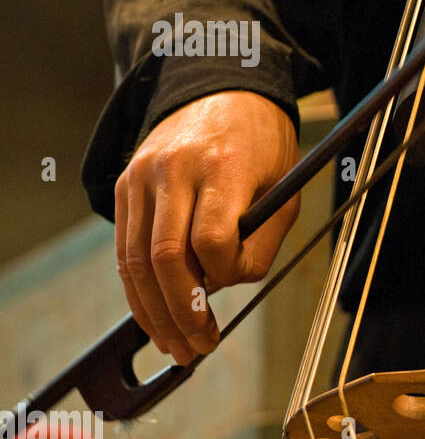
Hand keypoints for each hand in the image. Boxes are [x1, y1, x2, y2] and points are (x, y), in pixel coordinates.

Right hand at [114, 91, 299, 363]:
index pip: (211, 239)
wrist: (225, 89)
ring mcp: (143, 176)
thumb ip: (260, 241)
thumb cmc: (264, 146)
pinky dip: (137, 287)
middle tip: (197, 348)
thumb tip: (225, 286)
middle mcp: (175, 170)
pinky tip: (154, 314)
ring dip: (153, 311)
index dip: (222, 275)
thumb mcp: (285, 189)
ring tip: (175, 344)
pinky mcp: (125, 184)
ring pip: (137, 258)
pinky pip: (125, 246)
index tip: (233, 286)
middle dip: (181, 312)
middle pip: (166, 257)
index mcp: (223, 166)